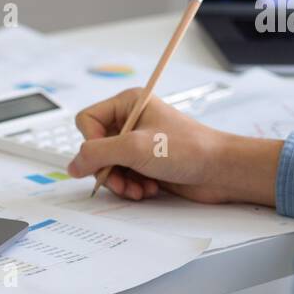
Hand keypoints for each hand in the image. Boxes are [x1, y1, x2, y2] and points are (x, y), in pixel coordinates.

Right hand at [67, 88, 281, 205]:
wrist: (221, 171)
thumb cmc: (189, 149)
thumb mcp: (135, 148)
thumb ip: (97, 154)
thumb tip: (72, 166)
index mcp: (127, 104)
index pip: (86, 121)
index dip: (92, 144)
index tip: (107, 158)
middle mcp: (130, 122)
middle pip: (95, 148)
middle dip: (108, 169)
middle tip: (122, 179)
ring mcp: (138, 143)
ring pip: (108, 166)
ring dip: (120, 182)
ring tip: (139, 188)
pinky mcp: (146, 163)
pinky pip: (122, 177)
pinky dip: (131, 187)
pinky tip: (148, 189)